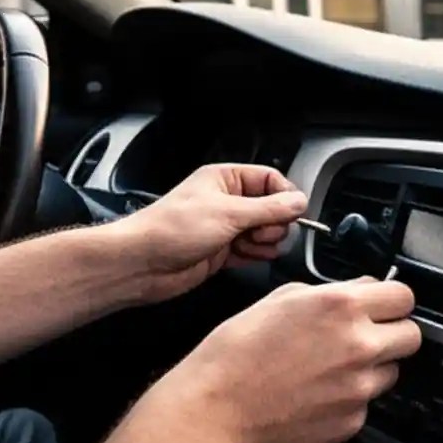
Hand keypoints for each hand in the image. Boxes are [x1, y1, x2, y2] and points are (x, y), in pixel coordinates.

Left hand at [113, 164, 307, 301]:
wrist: (142, 264)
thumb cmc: (171, 229)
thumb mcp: (228, 213)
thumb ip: (269, 208)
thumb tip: (299, 202)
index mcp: (225, 179)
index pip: (270, 179)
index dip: (285, 196)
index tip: (293, 213)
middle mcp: (227, 201)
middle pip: (272, 208)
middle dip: (273, 223)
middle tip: (259, 231)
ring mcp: (225, 227)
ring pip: (265, 232)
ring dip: (264, 241)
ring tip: (248, 244)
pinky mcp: (223, 251)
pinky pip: (253, 251)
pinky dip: (255, 255)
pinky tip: (246, 256)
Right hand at [118, 278, 421, 442]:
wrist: (214, 412)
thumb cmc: (234, 356)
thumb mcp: (278, 299)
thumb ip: (327, 292)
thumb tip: (355, 292)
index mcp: (341, 307)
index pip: (404, 295)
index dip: (393, 299)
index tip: (385, 303)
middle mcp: (358, 346)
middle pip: (411, 335)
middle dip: (392, 331)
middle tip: (366, 333)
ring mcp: (359, 388)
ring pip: (392, 370)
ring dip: (372, 366)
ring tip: (332, 366)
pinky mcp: (352, 421)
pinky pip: (367, 402)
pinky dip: (350, 396)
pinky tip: (317, 391)